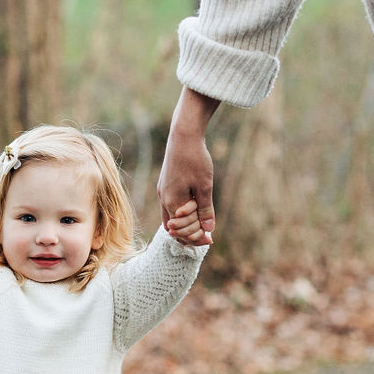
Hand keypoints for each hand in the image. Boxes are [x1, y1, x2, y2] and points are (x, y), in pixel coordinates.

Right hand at [158, 88, 218, 243]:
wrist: (183, 135)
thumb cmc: (195, 159)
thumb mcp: (205, 186)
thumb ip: (205, 210)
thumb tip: (208, 230)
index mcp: (172, 202)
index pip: (181, 230)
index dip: (195, 237)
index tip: (210, 239)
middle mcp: (164, 199)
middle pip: (174, 227)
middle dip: (190, 233)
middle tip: (208, 237)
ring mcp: (163, 191)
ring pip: (172, 217)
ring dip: (185, 224)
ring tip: (201, 226)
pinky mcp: (165, 184)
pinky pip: (171, 206)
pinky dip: (182, 212)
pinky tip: (194, 210)